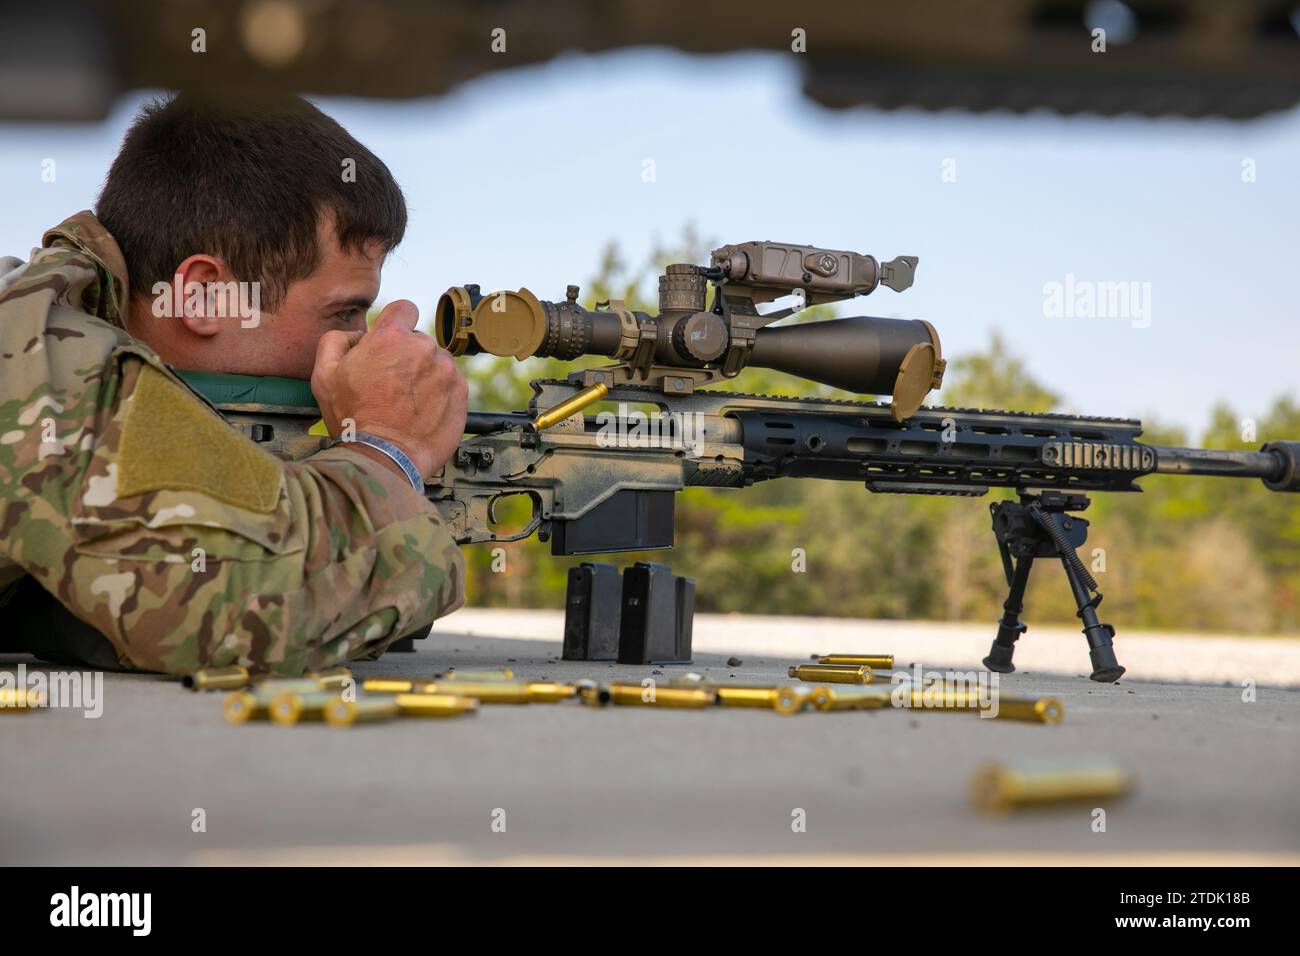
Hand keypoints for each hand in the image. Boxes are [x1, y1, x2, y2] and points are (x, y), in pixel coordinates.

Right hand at [311, 300, 467, 477]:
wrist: (384, 458)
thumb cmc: (353, 418)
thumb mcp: (324, 374)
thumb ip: (336, 341)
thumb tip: (356, 335)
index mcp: (391, 336)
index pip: (404, 309)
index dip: (396, 323)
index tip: (391, 342)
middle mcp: (424, 347)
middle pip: (419, 340)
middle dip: (407, 356)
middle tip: (390, 384)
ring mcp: (446, 370)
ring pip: (436, 362)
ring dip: (424, 375)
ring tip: (406, 403)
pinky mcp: (461, 393)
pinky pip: (451, 384)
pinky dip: (439, 394)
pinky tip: (421, 412)